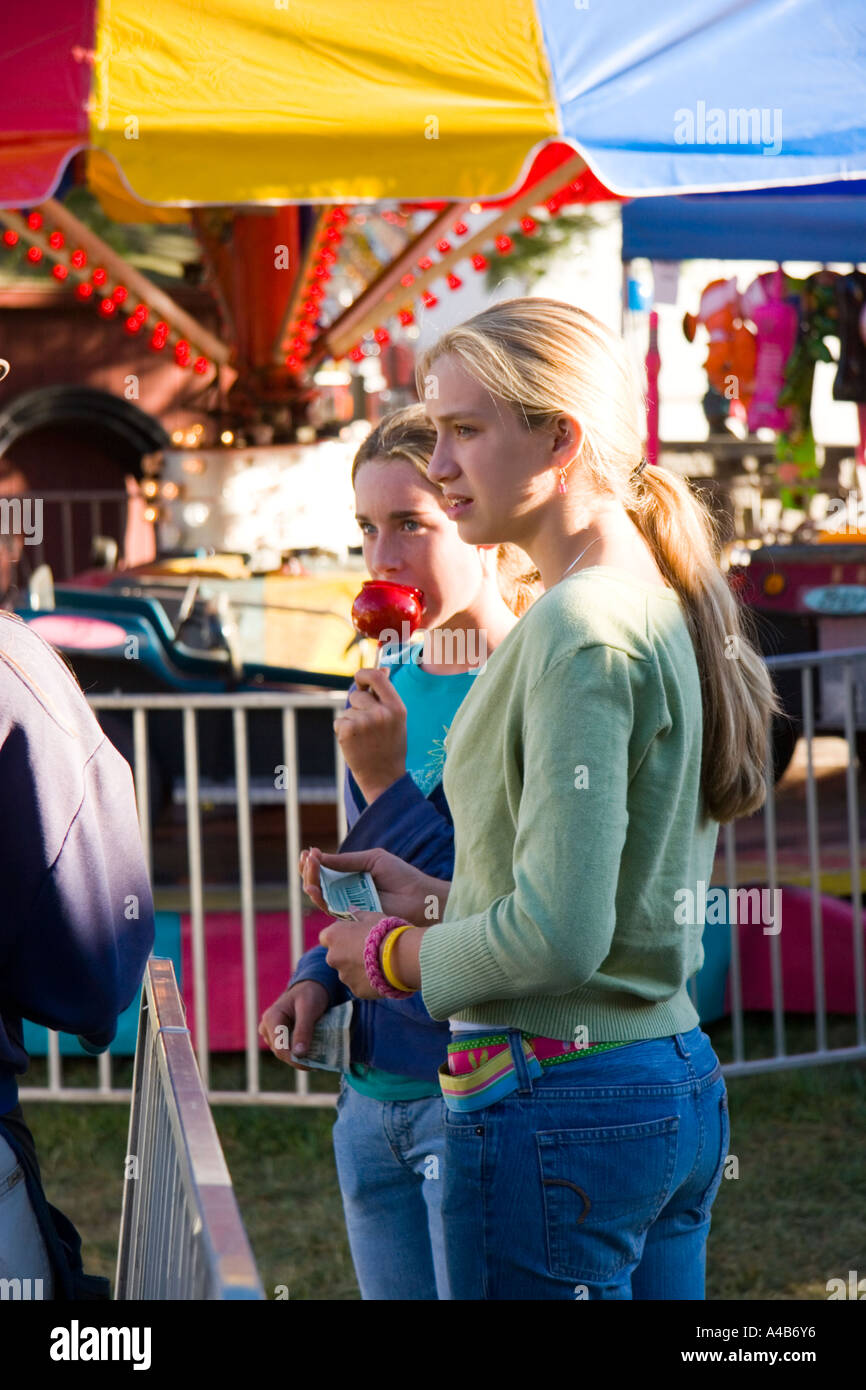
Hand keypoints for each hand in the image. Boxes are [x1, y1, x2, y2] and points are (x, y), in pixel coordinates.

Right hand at [258, 980, 329, 1069]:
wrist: (311, 988)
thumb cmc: (309, 994)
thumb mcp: (309, 1009)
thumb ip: (303, 1030)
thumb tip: (298, 1054)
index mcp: (271, 1019)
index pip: (280, 1048)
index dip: (295, 1060)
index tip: (314, 1066)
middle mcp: (267, 1027)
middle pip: (282, 1053)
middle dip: (300, 1060)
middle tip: (321, 1064)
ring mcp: (272, 1034)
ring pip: (286, 1054)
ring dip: (302, 1058)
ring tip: (320, 1059)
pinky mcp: (280, 1038)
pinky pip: (289, 1050)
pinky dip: (302, 1053)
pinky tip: (315, 1054)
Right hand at [300, 845, 448, 925]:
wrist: (419, 897)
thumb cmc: (401, 876)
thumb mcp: (371, 859)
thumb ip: (346, 860)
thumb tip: (316, 855)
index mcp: (353, 876)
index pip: (327, 870)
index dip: (314, 863)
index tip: (308, 852)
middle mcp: (348, 892)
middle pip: (320, 883)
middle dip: (309, 871)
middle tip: (306, 859)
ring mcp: (349, 906)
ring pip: (321, 897)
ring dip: (311, 882)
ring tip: (308, 868)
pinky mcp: (352, 919)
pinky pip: (331, 910)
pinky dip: (319, 899)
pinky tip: (314, 888)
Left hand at [318, 915, 382, 998]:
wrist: (401, 958)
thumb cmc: (385, 933)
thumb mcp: (372, 916)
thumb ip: (358, 915)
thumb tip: (351, 910)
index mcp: (333, 936)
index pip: (326, 937)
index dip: (339, 936)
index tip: (351, 936)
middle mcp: (332, 957)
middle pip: (335, 956)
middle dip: (347, 954)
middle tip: (367, 950)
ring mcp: (343, 976)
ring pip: (347, 972)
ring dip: (357, 968)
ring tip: (378, 963)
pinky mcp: (355, 990)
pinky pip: (359, 984)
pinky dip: (366, 980)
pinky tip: (382, 974)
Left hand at [334, 667, 407, 803]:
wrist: (383, 777)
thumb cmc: (390, 746)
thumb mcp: (397, 719)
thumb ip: (387, 695)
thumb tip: (381, 668)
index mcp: (397, 708)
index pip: (377, 677)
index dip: (364, 674)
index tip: (360, 679)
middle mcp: (381, 713)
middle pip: (357, 695)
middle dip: (357, 706)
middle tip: (368, 727)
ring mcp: (363, 722)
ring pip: (348, 709)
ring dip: (351, 720)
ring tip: (364, 738)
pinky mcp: (347, 731)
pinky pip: (340, 721)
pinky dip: (343, 731)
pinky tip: (355, 744)